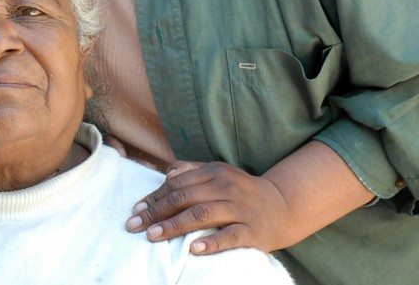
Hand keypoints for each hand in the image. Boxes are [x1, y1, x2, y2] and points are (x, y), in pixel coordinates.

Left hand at [125, 160, 289, 254]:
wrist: (283, 206)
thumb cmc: (242, 191)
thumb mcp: (219, 174)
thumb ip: (193, 170)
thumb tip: (167, 173)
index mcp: (215, 172)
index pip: (176, 184)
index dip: (154, 197)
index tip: (135, 211)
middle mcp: (226, 187)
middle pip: (184, 198)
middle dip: (156, 212)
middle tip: (136, 226)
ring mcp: (240, 208)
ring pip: (202, 215)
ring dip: (175, 225)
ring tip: (154, 236)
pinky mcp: (252, 231)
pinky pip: (230, 236)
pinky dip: (212, 242)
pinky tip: (194, 249)